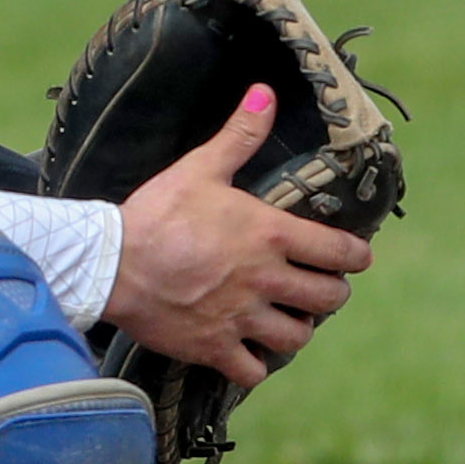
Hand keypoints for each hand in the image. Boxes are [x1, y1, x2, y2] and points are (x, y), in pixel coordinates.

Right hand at [103, 84, 372, 387]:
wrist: (109, 264)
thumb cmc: (156, 213)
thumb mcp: (199, 168)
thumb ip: (239, 135)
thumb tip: (264, 92)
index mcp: (270, 235)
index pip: (341, 253)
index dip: (355, 256)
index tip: (352, 257)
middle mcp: (265, 280)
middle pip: (329, 299)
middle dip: (330, 293)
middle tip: (317, 286)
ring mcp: (241, 318)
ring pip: (297, 338)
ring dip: (297, 329)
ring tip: (286, 318)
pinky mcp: (214, 346)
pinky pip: (253, 371)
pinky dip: (255, 364)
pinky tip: (248, 350)